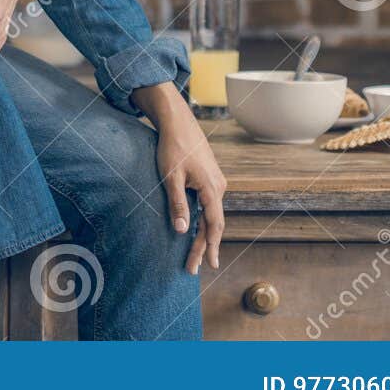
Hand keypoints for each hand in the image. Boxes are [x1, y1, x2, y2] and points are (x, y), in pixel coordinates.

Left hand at [134, 83, 226, 273]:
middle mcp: (218, 186)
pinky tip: (195, 229)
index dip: (210, 247)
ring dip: (203, 234)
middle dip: (204, 246)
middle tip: (194, 268)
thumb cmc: (172, 147)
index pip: (213, 225)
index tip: (208, 265)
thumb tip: (182, 231)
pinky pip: (208, 204)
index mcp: (212, 188)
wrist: (176, 121)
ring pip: (211, 214)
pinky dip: (203, 220)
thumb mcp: (171, 177)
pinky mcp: (209, 177)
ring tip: (194, 254)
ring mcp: (215, 181)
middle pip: (213, 223)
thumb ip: (177, 204)